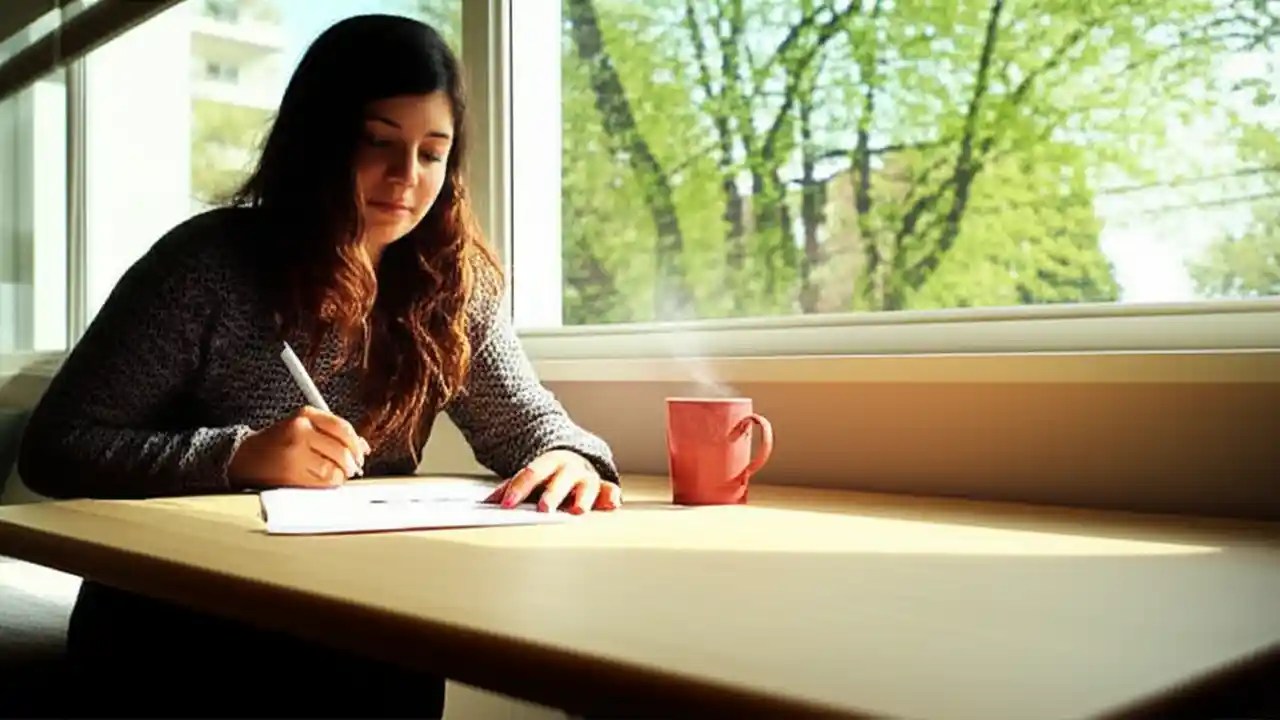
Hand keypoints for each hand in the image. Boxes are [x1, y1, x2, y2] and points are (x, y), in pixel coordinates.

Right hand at [228, 406, 371, 488]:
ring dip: (339, 476)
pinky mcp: (291, 474)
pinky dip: (328, 486)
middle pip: (342, 450)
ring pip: (335, 469)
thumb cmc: (276, 444)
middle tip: (350, 469)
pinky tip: (321, 482)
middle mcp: (300, 431)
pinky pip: (322, 483)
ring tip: (333, 475)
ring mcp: (295, 453)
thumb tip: (362, 446)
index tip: (360, 453)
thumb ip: (332, 433)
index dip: (356, 444)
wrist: (243, 458)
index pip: (343, 428)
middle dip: (351, 463)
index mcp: (305, 415)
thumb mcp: (303, 427)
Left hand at [484, 450, 621, 513]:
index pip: (532, 473)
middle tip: (544, 509)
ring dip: (582, 497)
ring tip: (577, 510)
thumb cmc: (550, 475)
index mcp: (548, 462)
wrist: (574, 461)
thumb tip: (489, 501)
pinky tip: (611, 504)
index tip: (507, 504)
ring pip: (587, 485)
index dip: (519, 488)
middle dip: (552, 493)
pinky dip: (611, 496)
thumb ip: (513, 487)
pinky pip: (609, 491)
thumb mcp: (532, 477)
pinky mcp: (602, 489)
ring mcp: (587, 478)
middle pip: (560, 479)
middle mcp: (569, 468)